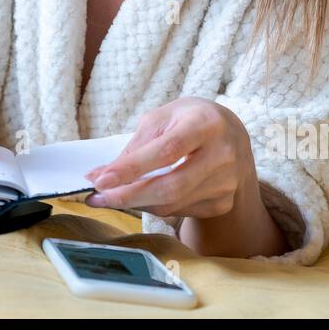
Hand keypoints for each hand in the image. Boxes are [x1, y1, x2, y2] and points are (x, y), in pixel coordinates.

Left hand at [81, 98, 253, 219]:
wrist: (232, 136)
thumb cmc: (190, 122)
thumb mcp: (164, 118)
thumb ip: (136, 145)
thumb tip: (101, 175)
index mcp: (206, 124)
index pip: (167, 150)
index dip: (132, 167)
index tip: (99, 180)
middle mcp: (222, 155)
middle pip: (171, 186)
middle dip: (128, 195)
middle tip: (96, 198)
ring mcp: (226, 183)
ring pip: (172, 204)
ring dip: (135, 203)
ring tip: (110, 197)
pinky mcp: (223, 203)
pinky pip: (179, 211)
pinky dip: (152, 207)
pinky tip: (139, 197)